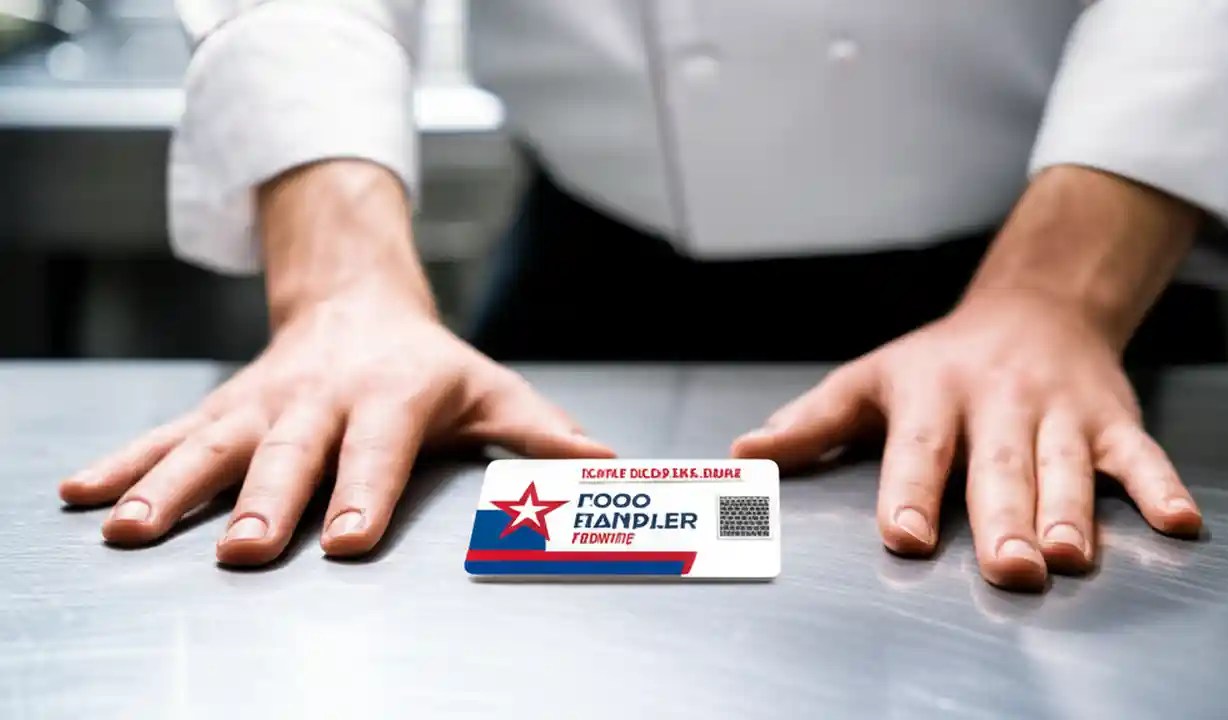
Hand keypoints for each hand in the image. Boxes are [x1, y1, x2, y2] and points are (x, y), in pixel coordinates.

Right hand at [59, 287, 613, 563]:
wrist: (354, 299)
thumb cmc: (428, 361)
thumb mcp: (491, 388)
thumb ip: (544, 433)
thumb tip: (611, 465)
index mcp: (389, 399)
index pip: (376, 452)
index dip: (361, 493)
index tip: (344, 538)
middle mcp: (318, 400)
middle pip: (287, 454)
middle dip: (261, 500)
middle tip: (239, 546)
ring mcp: (262, 404)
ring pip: (210, 444)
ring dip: (167, 485)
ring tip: (125, 528)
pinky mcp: (223, 407)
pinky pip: (167, 433)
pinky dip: (122, 462)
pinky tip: (80, 493)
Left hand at [733, 166, 1205, 591]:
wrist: (1034, 307)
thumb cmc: (936, 362)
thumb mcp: (868, 382)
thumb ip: (810, 424)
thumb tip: (742, 456)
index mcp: (931, 394)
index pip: (919, 449)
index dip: (910, 493)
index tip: (903, 536)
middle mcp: (997, 400)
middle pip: (999, 467)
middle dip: (1003, 519)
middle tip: (1008, 569)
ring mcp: (1058, 410)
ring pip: (1066, 466)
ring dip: (1071, 512)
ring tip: (1070, 557)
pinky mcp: (1110, 418)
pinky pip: (1138, 454)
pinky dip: (1158, 486)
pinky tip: (1177, 520)